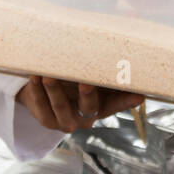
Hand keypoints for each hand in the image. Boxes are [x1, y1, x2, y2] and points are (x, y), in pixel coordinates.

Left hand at [16, 76, 144, 132]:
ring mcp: (66, 121)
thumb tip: (123, 52)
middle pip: (89, 107)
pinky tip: (35, 77)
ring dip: (54, 90)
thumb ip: (101, 72)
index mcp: (101, 107)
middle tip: (86, 82)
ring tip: (49, 76)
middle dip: (88, 94)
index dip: (127, 101)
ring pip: (60, 106)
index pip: (117, 104)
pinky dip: (36, 91)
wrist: (43, 95)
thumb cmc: (72, 82)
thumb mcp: (90, 80)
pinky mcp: (47, 120)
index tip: (139, 96)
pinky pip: (41, 105)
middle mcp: (86, 117)